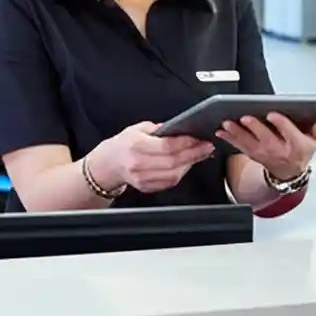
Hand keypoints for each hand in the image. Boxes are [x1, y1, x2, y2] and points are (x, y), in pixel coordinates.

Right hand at [90, 121, 213, 193]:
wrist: (109, 163)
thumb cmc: (124, 143)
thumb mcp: (138, 129)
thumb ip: (159, 129)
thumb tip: (181, 129)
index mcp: (136, 145)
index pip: (167, 146)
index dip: (186, 143)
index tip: (200, 139)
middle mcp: (138, 164)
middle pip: (173, 162)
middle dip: (194, 154)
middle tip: (207, 147)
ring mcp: (142, 178)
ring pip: (174, 174)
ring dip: (190, 164)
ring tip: (199, 154)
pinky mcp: (146, 187)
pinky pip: (169, 182)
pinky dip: (181, 173)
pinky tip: (187, 164)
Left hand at [215, 113, 315, 180]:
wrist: (290, 172)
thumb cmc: (301, 151)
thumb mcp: (315, 141)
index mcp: (296, 145)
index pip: (289, 134)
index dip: (281, 124)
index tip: (272, 114)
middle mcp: (279, 150)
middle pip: (266, 138)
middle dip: (255, 128)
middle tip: (245, 117)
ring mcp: (264, 154)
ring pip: (249, 144)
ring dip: (236, 133)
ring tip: (227, 123)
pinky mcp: (253, 155)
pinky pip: (239, 147)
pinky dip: (229, 139)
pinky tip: (221, 131)